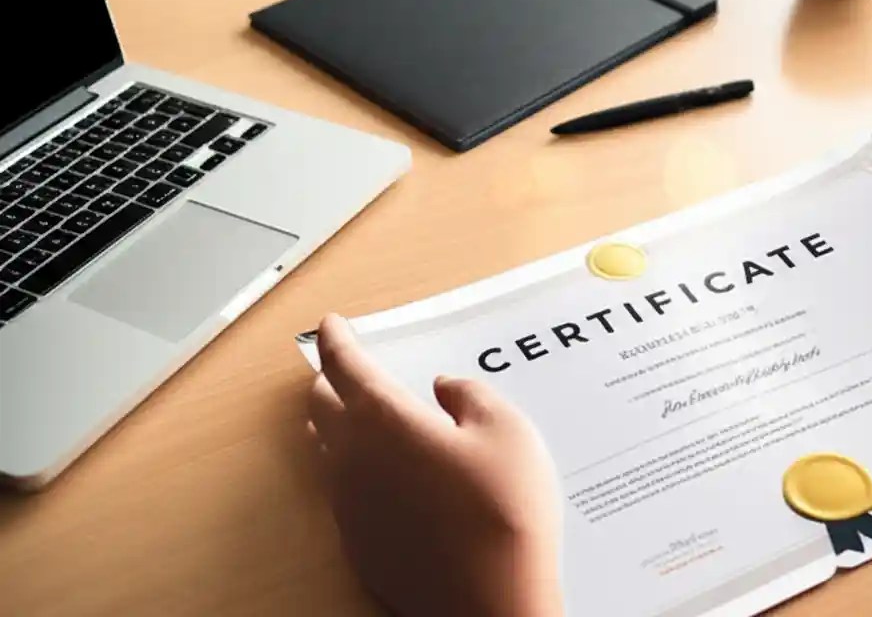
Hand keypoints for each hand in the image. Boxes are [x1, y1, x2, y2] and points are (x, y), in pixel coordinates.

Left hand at [307, 315, 563, 616]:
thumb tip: (445, 390)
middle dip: (332, 378)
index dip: (335, 339)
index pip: (343, 365)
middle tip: (348, 367)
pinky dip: (356, 470)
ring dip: (338, 424)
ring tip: (362, 416)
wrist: (492, 599)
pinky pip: (344, 492)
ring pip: (328, 450)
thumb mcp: (506, 431)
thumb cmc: (503, 511)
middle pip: (322, 404)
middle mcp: (353, 459)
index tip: (330, 325)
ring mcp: (350, 505)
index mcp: (383, 419)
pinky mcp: (358, 542)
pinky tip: (388, 476)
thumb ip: (470, 395)